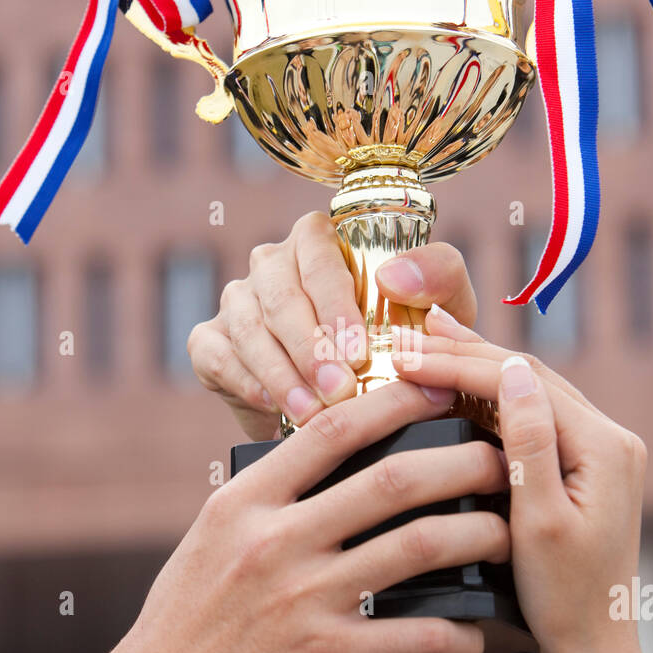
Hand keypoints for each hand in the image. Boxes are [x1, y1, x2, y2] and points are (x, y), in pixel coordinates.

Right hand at [10, 380, 509, 652]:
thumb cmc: (182, 628)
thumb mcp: (210, 542)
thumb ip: (264, 501)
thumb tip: (317, 457)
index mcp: (245, 502)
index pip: (332, 430)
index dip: (398, 401)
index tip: (443, 388)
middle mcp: (275, 542)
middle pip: (393, 481)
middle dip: (462, 462)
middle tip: (504, 458)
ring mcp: (303, 600)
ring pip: (417, 548)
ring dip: (477, 536)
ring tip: (508, 533)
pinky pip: (413, 635)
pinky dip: (456, 633)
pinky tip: (476, 633)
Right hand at [187, 210, 476, 438]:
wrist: (368, 392)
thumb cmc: (410, 335)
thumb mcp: (442, 302)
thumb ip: (438, 273)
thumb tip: (395, 276)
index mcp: (319, 240)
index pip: (318, 259)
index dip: (335, 306)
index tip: (358, 351)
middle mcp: (271, 264)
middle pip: (279, 296)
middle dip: (309, 348)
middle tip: (338, 392)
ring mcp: (236, 301)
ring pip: (247, 328)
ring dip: (280, 373)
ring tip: (311, 411)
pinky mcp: (210, 341)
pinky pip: (215, 355)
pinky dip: (244, 383)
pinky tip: (274, 407)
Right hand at [392, 317, 652, 652]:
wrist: (596, 648)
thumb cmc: (565, 599)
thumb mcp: (538, 523)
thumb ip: (528, 444)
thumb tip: (510, 372)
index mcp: (604, 447)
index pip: (522, 381)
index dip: (460, 363)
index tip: (405, 357)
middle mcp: (612, 438)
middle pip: (528, 376)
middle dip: (466, 353)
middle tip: (408, 334)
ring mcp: (601, 450)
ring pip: (530, 391)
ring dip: (477, 369)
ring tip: (426, 343)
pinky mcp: (586, 466)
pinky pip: (534, 416)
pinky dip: (492, 398)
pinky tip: (456, 387)